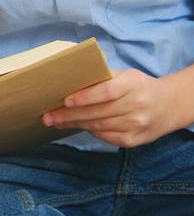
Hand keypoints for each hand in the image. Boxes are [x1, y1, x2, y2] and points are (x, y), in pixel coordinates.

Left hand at [42, 68, 176, 147]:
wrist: (168, 106)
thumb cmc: (137, 86)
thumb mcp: (125, 75)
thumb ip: (102, 77)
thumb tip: (69, 78)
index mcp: (134, 84)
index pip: (107, 92)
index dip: (85, 97)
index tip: (65, 100)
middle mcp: (137, 105)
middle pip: (98, 112)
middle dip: (69, 115)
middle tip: (48, 116)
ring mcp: (137, 125)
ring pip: (99, 126)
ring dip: (74, 124)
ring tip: (55, 121)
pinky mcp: (134, 140)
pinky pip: (106, 137)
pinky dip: (90, 131)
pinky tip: (77, 126)